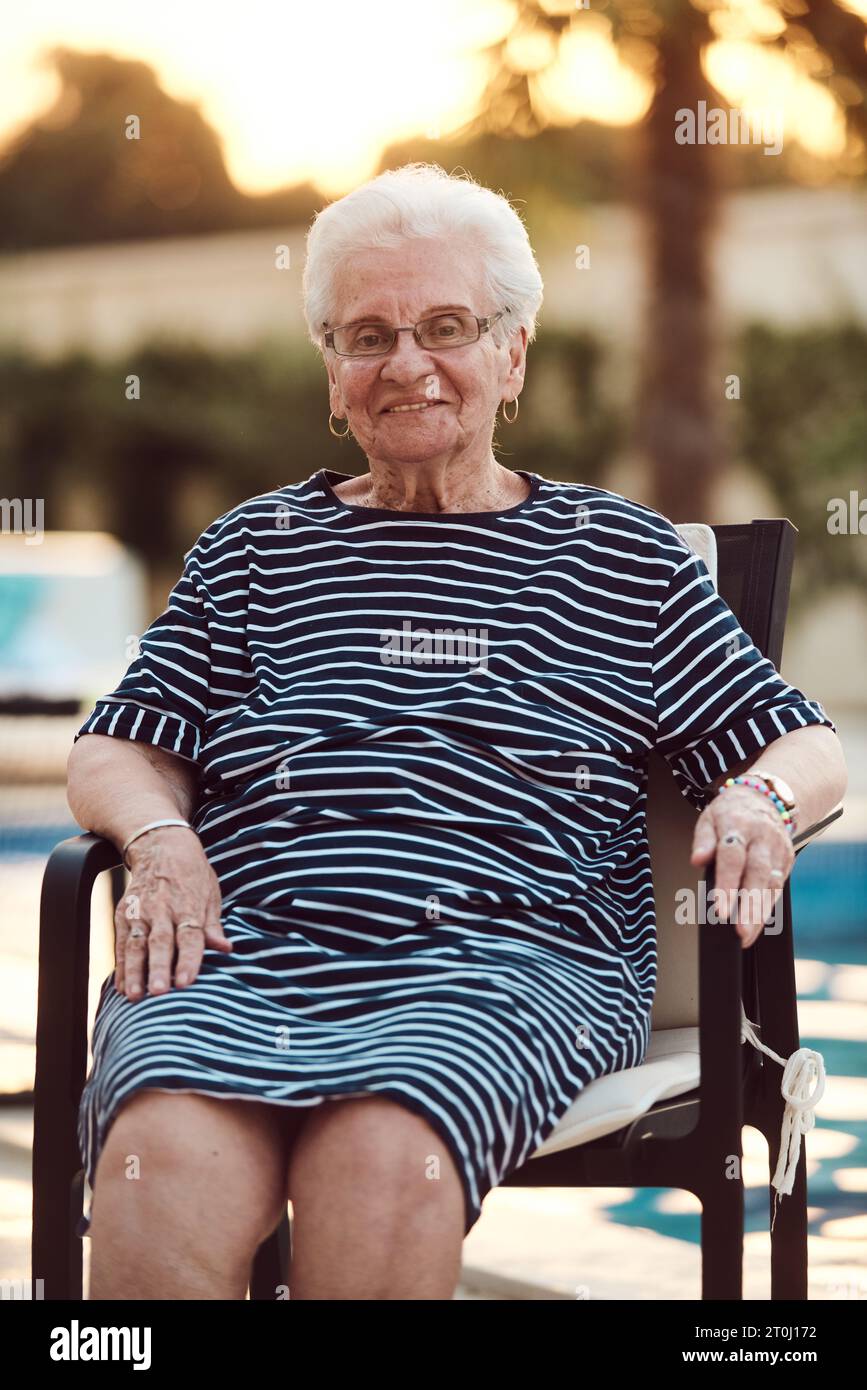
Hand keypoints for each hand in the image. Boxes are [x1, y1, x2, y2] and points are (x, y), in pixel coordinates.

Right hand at [115, 825, 231, 1000]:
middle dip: (159, 968)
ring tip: (135, 996)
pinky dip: (121, 965)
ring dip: (135, 971)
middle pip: (160, 942)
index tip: (186, 982)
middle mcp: (162, 910)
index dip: (189, 960)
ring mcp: (140, 912)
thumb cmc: (193, 876)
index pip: (190, 937)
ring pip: (136, 944)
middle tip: (159, 993)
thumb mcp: (210, 894)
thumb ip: (213, 926)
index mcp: (189, 906)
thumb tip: (226, 948)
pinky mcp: (123, 914)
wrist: (161, 846)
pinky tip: (122, 986)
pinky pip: (121, 943)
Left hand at [689, 785, 794, 948]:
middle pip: (757, 874)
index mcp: (739, 825)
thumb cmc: (732, 812)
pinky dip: (768, 908)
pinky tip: (757, 926)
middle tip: (740, 932)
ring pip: (771, 885)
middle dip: (749, 906)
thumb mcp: (709, 817)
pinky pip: (777, 887)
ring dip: (760, 913)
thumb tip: (697, 859)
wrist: (766, 798)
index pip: (732, 857)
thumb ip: (703, 840)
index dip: (727, 884)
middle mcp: (762, 838)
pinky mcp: (786, 861)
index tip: (720, 909)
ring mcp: (777, 850)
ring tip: (747, 936)